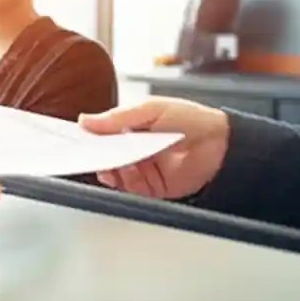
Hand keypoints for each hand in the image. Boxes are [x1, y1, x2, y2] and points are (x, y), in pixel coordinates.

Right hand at [79, 97, 230, 199]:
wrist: (223, 144)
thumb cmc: (191, 119)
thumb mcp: (150, 110)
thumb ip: (117, 118)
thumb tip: (86, 121)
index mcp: (133, 129)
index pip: (104, 135)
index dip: (90, 137)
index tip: (76, 138)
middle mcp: (137, 150)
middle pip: (108, 157)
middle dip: (98, 156)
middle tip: (89, 153)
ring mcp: (145, 169)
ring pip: (117, 175)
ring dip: (111, 169)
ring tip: (110, 163)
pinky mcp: (155, 188)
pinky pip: (132, 190)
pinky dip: (125, 183)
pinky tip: (125, 172)